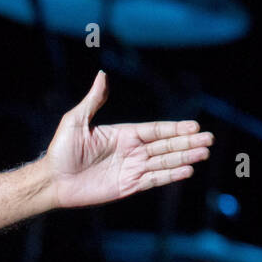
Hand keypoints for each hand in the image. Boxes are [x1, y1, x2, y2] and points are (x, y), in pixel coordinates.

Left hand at [43, 71, 212, 208]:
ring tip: (204, 154)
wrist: (52, 180)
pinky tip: (187, 171)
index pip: (156, 130)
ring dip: (184, 158)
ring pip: (164, 162)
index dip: (176, 129)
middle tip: (209, 140)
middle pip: (165, 146)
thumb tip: (102, 75)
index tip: (195, 127)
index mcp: (123, 134)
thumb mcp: (76, 121)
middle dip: (188, 143)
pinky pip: (153, 180)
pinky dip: (170, 176)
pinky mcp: (127, 186)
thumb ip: (93, 100)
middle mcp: (130, 151)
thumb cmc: (61, 151)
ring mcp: (130, 169)